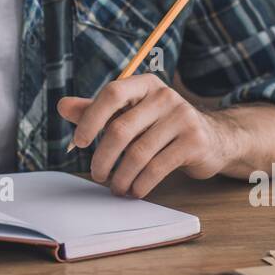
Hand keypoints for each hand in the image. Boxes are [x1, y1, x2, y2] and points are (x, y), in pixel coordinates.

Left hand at [58, 75, 229, 197]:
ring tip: (116, 187)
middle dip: (103, 158)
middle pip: (121, 128)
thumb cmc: (160, 126)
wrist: (212, 138)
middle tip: (96, 174)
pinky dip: (141, 184)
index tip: (80, 143)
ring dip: (121, 177)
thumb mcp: (130, 114)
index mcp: (145, 84)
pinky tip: (134, 190)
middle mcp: (165, 96)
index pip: (112, 93)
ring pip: (138, 153)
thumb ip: (97, 110)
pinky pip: (157, 167)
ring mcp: (182, 117)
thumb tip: (63, 106)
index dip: (91, 118)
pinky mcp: (194, 141)